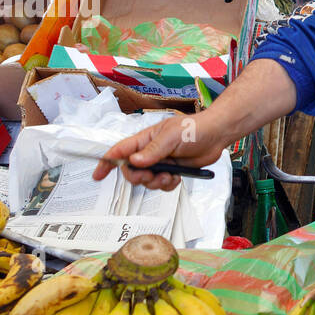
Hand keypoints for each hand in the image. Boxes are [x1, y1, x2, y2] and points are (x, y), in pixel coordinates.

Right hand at [92, 113, 225, 190]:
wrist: (216, 136)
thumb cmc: (194, 129)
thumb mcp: (171, 136)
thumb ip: (153, 151)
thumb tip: (135, 161)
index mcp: (145, 139)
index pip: (120, 151)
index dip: (107, 163)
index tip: (98, 175)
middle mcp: (150, 152)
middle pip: (132, 171)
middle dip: (140, 177)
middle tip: (153, 175)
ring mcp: (161, 162)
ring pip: (147, 181)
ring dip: (156, 182)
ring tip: (170, 175)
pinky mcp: (172, 171)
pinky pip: (162, 185)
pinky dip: (168, 185)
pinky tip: (177, 178)